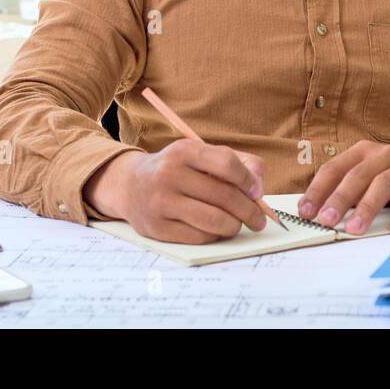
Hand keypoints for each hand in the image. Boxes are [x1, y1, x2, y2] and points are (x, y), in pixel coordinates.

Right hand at [91, 140, 267, 243]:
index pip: (226, 164)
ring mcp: (161, 202)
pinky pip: (199, 237)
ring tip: (238, 225)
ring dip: (234, 226)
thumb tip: (259, 184)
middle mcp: (169, 174)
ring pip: (214, 221)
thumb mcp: (200, 154)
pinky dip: (215, 236)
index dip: (248, 180)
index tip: (257, 192)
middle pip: (224, 196)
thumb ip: (236, 161)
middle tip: (259, 219)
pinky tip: (217, 230)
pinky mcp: (157, 228)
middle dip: (249, 211)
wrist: (130, 185)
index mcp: (184, 151)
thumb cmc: (176, 170)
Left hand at [296, 140, 389, 235]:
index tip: (306, 211)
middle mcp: (384, 155)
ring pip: (383, 184)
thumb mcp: (367, 182)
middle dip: (339, 199)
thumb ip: (346, 195)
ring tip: (355, 229)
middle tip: (327, 220)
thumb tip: (316, 214)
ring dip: (367, 207)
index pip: (334, 168)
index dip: (318, 190)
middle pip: (357, 175)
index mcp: (363, 153)